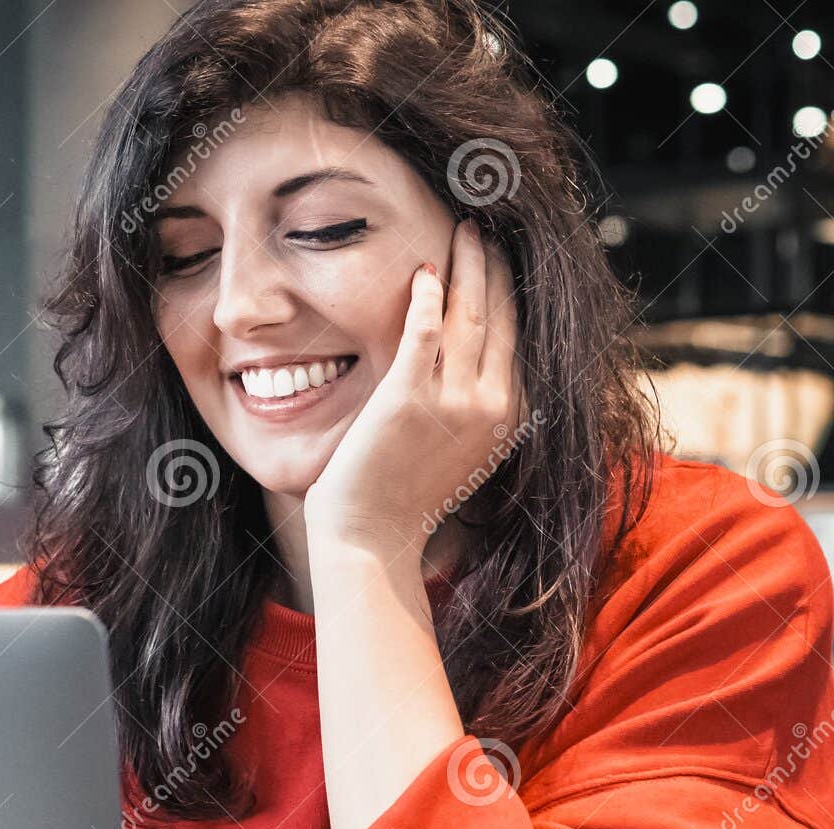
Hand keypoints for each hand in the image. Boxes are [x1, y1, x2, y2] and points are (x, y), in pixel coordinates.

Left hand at [305, 219, 526, 553]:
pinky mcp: (408, 397)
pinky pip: (425, 330)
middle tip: (483, 229)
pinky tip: (425, 269)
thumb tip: (482, 371)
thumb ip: (480, 409)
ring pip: (469, 312)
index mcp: (510, 415)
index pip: (519, 335)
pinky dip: (428, 295)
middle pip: (500, 314)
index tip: (503, 258)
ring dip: (467, 264)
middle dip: (495, 264)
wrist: (372, 535)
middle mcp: (491, 404)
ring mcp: (452, 400)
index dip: (512, 289)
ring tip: (463, 231)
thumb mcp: (465, 452)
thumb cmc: (407, 497)